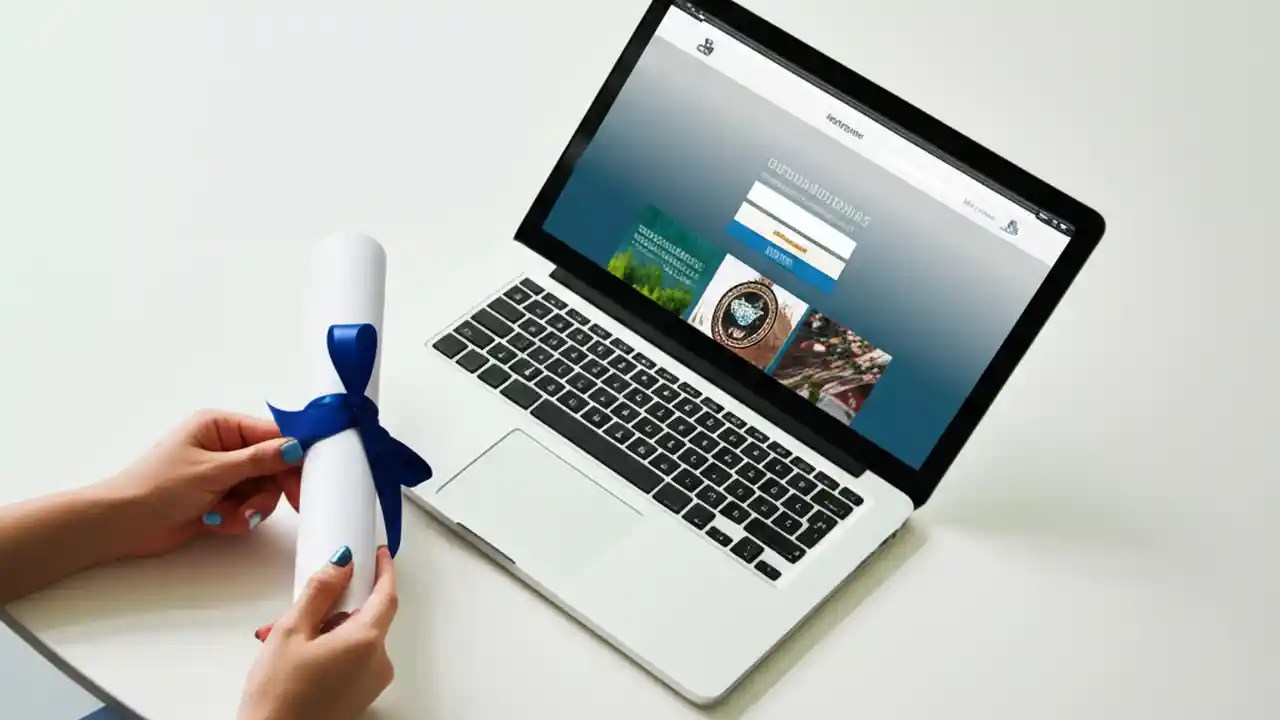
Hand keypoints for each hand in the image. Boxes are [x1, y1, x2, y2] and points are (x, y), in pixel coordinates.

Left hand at [100, 409, 303, 557]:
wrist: (120, 525)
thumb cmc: (157, 487)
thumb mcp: (212, 471)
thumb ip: (258, 460)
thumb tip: (297, 447)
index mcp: (220, 426)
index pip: (273, 433)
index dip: (295, 453)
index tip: (312, 475)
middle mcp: (225, 446)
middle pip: (272, 465)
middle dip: (268, 489)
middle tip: (278, 507)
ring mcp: (223, 474)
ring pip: (263, 489)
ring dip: (251, 507)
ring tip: (230, 518)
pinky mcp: (219, 498)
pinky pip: (247, 506)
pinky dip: (236, 517)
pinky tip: (215, 521)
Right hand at [240, 545, 397, 719]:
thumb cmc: (278, 696)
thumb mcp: (291, 631)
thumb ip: (320, 591)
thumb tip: (341, 564)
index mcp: (366, 642)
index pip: (386, 595)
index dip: (383, 570)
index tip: (378, 555)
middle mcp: (377, 663)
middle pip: (367, 616)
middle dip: (338, 606)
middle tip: (306, 606)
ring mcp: (371, 682)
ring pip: (357, 638)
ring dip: (329, 629)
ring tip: (292, 639)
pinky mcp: (361, 695)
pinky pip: (354, 658)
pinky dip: (333, 648)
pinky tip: (302, 656)